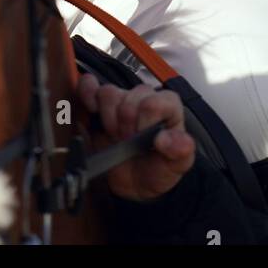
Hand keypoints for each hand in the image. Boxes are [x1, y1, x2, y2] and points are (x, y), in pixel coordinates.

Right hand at [77, 74, 195, 202]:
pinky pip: (89, 86)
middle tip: (127, 141)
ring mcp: (121, 98)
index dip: (142, 124)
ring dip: (107, 118)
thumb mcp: (177, 166)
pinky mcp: (99, 103)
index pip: (151, 103)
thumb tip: (166, 139)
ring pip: (108, 93)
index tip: (140, 139)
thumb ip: (180, 151)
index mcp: (168, 106)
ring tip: (114, 134)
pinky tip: (91, 110)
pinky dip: (86, 94)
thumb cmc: (159, 168)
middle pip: (127, 99)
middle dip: (124, 125)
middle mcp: (144, 97)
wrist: (136, 182)